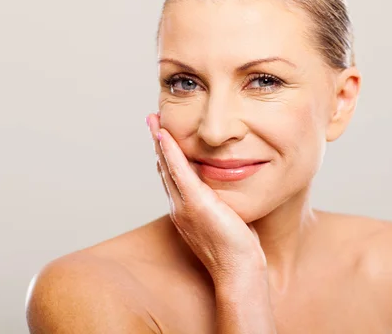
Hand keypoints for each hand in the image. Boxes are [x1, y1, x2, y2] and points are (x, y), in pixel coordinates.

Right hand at [146, 112, 266, 281]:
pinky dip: (170, 152)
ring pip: (167, 166)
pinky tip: (164, 135)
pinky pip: (178, 171)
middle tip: (153, 121)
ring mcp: (184, 205)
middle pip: (164, 168)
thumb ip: (223, 205)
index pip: (172, 177)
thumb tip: (229, 196)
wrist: (238, 271)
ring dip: (159, 141)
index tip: (164, 137)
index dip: (167, 156)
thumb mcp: (228, 221)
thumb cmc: (238, 251)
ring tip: (153, 121)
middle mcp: (178, 207)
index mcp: (185, 211)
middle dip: (158, 144)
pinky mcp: (195, 203)